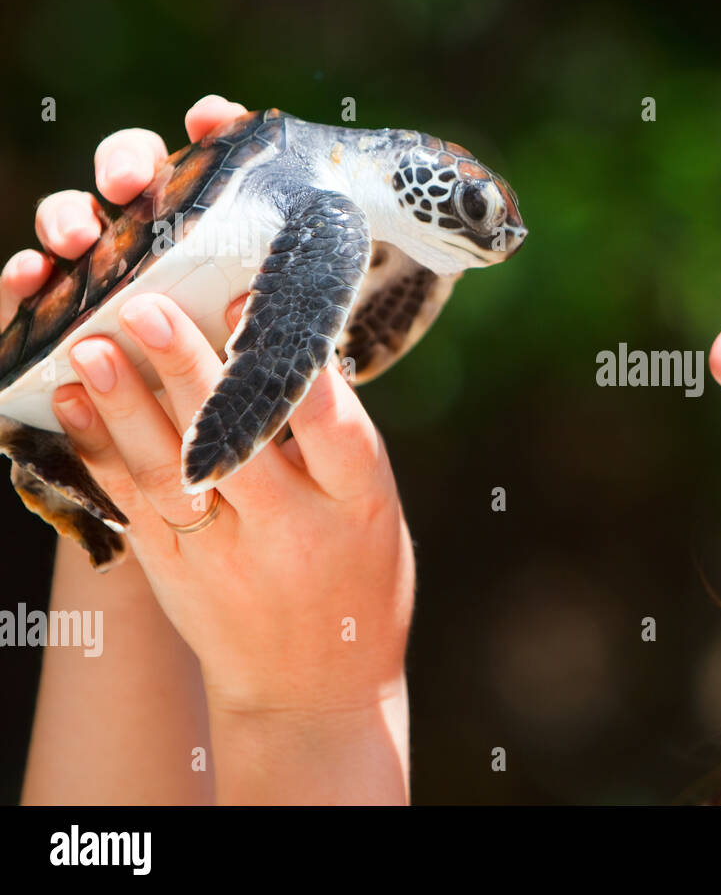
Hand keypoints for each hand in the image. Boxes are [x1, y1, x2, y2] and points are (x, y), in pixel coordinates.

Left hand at [4, 96, 414, 720]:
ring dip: (124, 405)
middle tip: (144, 305)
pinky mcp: (174, 570)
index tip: (248, 304)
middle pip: (231, 440)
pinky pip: (130, 503)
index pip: (324, 423)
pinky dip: (97, 450)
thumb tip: (286, 346)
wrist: (312, 689)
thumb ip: (334, 440)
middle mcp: (292, 528)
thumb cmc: (359, 579)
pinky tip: (72, 405)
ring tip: (90, 347)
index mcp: (358, 503)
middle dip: (184, 369)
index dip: (283, 363)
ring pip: (168, 470)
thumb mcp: (374, 509)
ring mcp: (226, 554)